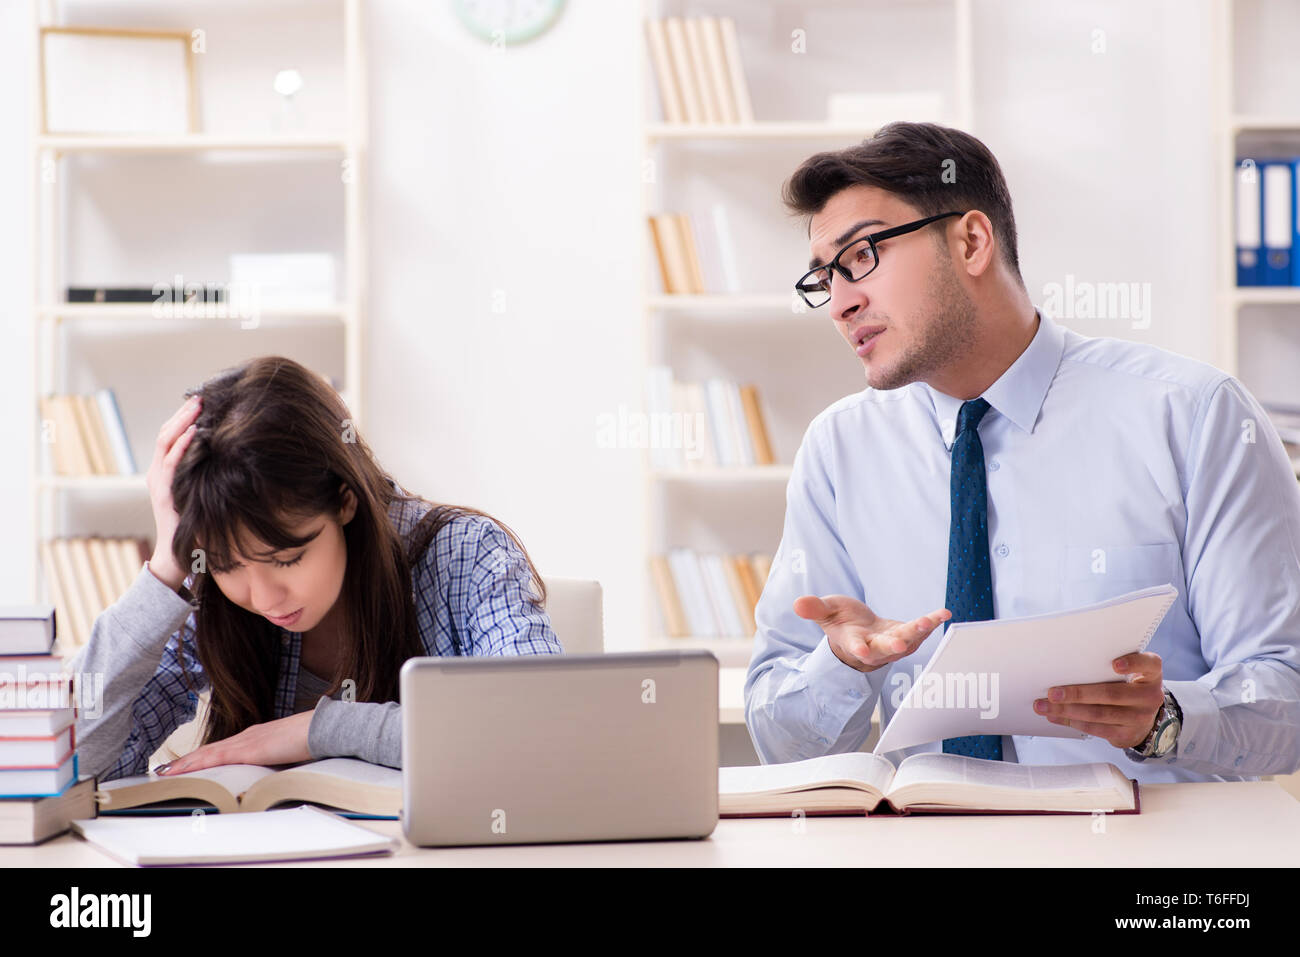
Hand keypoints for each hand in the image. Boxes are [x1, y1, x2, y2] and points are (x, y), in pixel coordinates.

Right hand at [146, 395, 201, 590]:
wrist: (179, 556)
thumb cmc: (197, 525)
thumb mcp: (202, 493)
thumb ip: (209, 475)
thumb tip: (234, 456)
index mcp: (166, 470)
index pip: (172, 435)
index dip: (184, 416)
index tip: (203, 401)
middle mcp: (158, 472)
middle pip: (166, 432)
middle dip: (183, 412)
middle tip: (202, 396)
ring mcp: (158, 482)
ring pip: (165, 442)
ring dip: (181, 421)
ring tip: (197, 406)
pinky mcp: (164, 493)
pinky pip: (170, 464)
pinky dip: (181, 445)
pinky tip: (195, 432)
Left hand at [152, 710, 313, 774]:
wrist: (321, 728)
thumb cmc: (312, 738)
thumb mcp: (290, 752)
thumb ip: (278, 759)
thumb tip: (275, 771)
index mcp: (257, 736)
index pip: (224, 747)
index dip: (205, 755)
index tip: (189, 763)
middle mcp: (248, 736)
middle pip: (211, 749)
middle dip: (188, 760)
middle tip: (167, 769)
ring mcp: (247, 741)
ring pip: (208, 753)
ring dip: (186, 763)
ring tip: (167, 772)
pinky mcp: (248, 749)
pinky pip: (215, 758)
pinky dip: (197, 764)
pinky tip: (184, 770)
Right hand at [793, 594, 950, 672]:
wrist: (859, 633)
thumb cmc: (840, 621)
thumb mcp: (825, 612)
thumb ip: (815, 609)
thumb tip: (797, 603)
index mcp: (853, 642)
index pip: (855, 647)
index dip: (858, 648)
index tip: (862, 650)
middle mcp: (874, 647)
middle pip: (885, 648)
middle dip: (893, 645)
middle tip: (901, 644)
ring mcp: (892, 644)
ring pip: (907, 641)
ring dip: (918, 632)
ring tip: (930, 620)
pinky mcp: (906, 636)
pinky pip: (920, 632)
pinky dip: (931, 623)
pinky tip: (943, 614)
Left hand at [1033, 652, 1164, 749]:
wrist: (1144, 719)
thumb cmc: (1128, 686)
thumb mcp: (1131, 673)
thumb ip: (1109, 665)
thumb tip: (1068, 662)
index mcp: (1151, 674)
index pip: (1149, 664)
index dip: (1133, 663)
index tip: (1114, 665)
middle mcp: (1149, 696)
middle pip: (1110, 694)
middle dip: (1077, 693)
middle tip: (1053, 692)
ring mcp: (1139, 718)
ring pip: (1098, 714)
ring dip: (1067, 710)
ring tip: (1044, 705)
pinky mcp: (1126, 735)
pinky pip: (1095, 729)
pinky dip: (1071, 721)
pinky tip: (1055, 715)